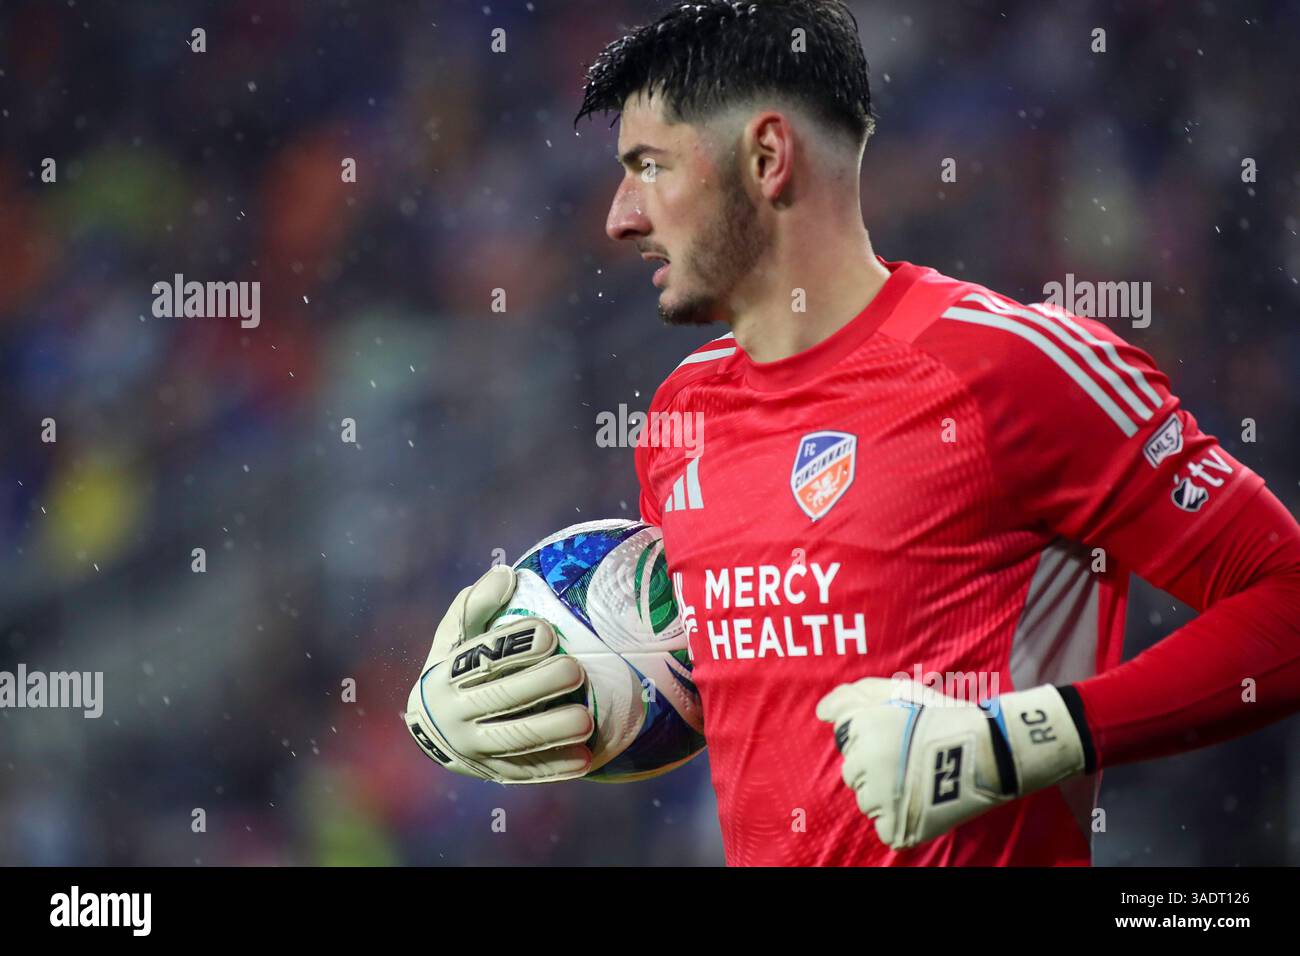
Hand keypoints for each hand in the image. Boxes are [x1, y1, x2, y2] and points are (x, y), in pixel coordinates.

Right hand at [404, 565, 593, 782]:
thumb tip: (506, 574)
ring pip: (514, 740)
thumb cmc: (457, 665)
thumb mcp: (456, 634)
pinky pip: (526, 771)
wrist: (436, 727)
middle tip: (575, 670)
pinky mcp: (493, 772)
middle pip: (500, 699)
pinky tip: (584, 759)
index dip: (514, 646)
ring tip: (586, 720)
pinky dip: (555, 766)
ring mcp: (473, 748)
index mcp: (445, 676)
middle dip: (539, 685)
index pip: (479, 660)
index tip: (549, 632)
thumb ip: (478, 603)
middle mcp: (455, 715)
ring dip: (552, 730)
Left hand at [816, 678, 1086, 849]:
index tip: (899, 735)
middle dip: (877, 767)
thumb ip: (853, 696)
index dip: (874, 736)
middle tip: (912, 758)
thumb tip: (822, 712)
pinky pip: (883, 828)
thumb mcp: (898, 691)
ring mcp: (878, 796)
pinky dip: (898, 821)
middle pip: (854, 773)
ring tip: (921, 778)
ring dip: (887, 794)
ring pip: (867, 801)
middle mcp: (863, 762)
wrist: (989, 749)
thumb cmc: (942, 716)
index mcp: (860, 728)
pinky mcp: (895, 825)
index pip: (846, 739)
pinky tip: (921, 800)